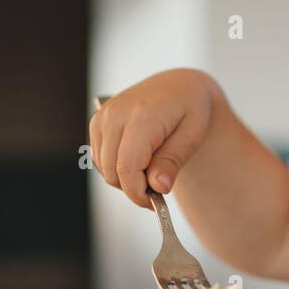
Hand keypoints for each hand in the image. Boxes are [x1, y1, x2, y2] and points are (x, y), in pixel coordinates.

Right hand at [89, 69, 217, 208]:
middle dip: (134, 188)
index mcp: (141, 116)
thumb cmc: (190, 109)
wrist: (178, 86)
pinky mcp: (97, 122)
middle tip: (158, 187)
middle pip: (113, 172)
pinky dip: (116, 168)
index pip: (127, 168)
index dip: (138, 193)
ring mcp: (102, 117)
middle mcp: (115, 115)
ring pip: (104, 169)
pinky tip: (138, 162)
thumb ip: (172, 161)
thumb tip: (158, 188)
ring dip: (125, 179)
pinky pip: (100, 159)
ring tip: (151, 170)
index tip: (155, 202)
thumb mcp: (192, 135)